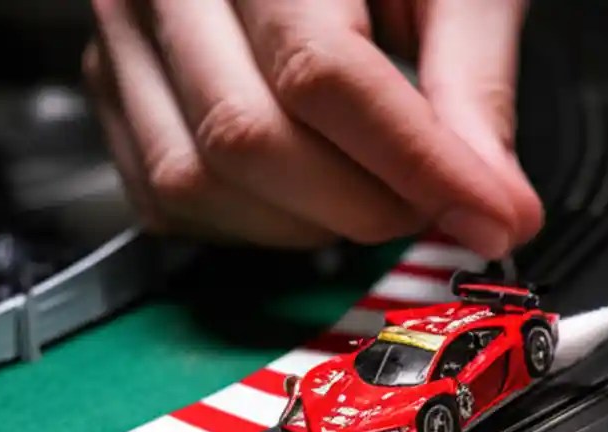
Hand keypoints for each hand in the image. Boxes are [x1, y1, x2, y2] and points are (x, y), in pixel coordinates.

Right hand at [82, 0, 542, 258]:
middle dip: (366, 205)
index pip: (321, 72)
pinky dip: (255, 224)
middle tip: (439, 205)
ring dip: (308, 223)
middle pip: (249, 136)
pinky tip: (314, 195)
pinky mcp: (114, 84)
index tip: (492, 216)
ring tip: (378, 192)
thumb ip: (474, 84)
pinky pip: (168, 197)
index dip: (416, 163)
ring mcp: (126, 32)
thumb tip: (494, 204)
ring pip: (197, 179)